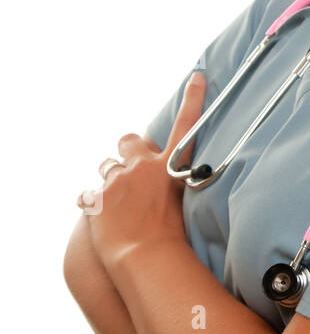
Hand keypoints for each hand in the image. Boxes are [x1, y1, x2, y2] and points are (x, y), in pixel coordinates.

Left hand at [84, 72, 205, 268]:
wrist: (145, 257)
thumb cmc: (172, 236)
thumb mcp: (184, 201)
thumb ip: (174, 182)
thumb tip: (168, 181)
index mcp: (169, 165)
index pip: (186, 123)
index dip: (193, 97)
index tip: (197, 76)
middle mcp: (140, 166)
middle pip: (129, 140)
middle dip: (127, 149)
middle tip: (132, 168)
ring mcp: (115, 181)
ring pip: (106, 167)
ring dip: (112, 178)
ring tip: (120, 202)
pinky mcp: (95, 199)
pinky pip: (88, 196)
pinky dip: (94, 204)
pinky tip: (104, 218)